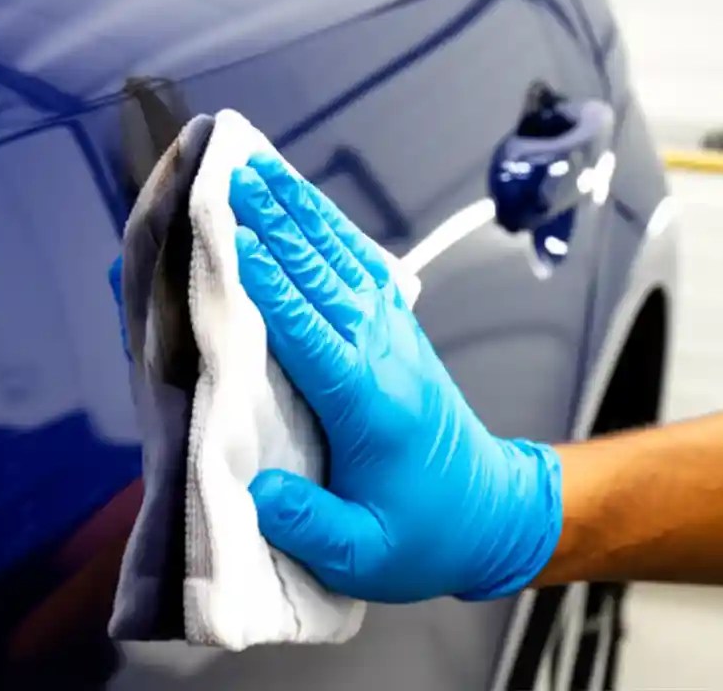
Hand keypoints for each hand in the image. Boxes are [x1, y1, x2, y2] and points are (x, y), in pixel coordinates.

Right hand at [229, 152, 562, 602]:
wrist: (495, 513)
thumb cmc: (428, 534)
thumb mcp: (365, 556)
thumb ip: (307, 523)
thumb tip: (249, 488)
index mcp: (368, 403)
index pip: (309, 329)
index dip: (267, 282)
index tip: (228, 237)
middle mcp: (381, 353)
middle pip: (320, 274)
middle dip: (272, 221)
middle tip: (227, 175)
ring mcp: (392, 335)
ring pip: (338, 258)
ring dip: (297, 210)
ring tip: (257, 166)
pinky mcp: (395, 331)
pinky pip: (357, 267)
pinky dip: (326, 228)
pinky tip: (302, 201)